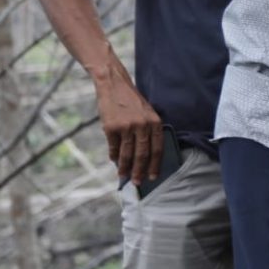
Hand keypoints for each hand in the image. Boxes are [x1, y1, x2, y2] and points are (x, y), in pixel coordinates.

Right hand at [94, 70, 163, 184]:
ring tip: (124, 176)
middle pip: (143, 154)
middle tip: (138, 182)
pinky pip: (113, 146)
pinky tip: (114, 161)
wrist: (114, 85)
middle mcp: (142, 125)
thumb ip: (148, 132)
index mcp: (155, 122)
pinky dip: (113, 155)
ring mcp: (126, 126)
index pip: (158, 149)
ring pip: (127, 153)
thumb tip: (144, 157)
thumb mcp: (147, 113)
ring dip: (125, 167)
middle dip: (140, 171)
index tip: (153, 177)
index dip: (155, 165)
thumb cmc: (131, 102)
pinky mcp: (111, 127)